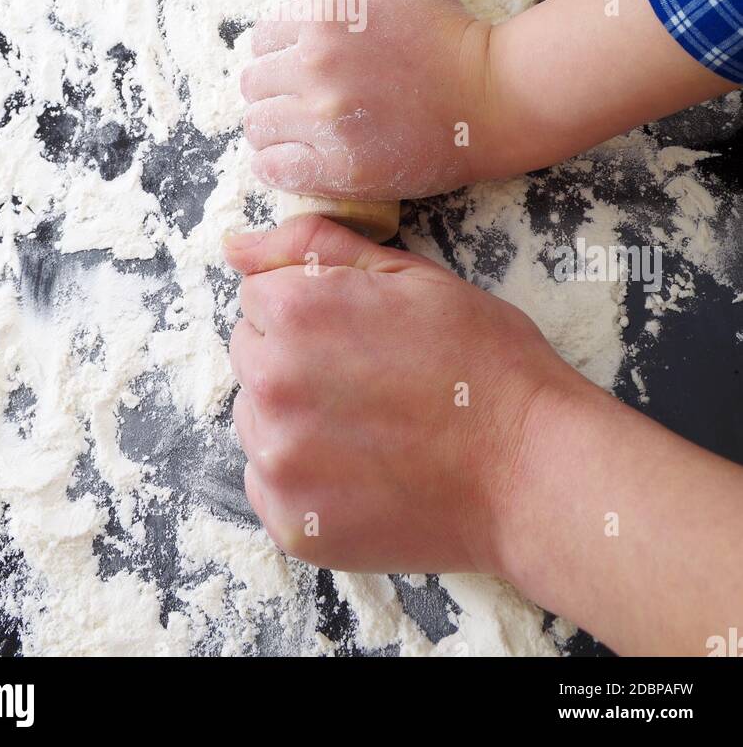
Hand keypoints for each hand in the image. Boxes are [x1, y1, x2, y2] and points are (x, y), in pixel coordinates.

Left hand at [223, 215, 579, 572]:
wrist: (532, 470)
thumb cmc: (484, 364)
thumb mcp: (410, 276)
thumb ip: (316, 246)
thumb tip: (235, 245)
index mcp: (297, 310)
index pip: (259, 295)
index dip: (313, 306)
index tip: (359, 330)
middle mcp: (272, 383)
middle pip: (251, 354)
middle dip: (295, 358)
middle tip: (371, 379)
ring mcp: (278, 460)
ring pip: (255, 418)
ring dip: (294, 417)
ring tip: (370, 426)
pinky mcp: (292, 522)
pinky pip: (268, 482)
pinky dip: (304, 477)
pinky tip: (363, 470)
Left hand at [242, 0, 507, 199]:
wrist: (496, 97)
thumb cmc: (451, 31)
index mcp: (324, 19)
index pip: (263, 35)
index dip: (281, 45)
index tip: (305, 59)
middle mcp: (316, 69)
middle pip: (254, 80)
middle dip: (274, 83)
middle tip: (304, 93)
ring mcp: (326, 123)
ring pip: (258, 126)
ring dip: (272, 124)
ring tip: (301, 125)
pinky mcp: (341, 169)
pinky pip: (274, 169)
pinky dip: (275, 163)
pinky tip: (296, 155)